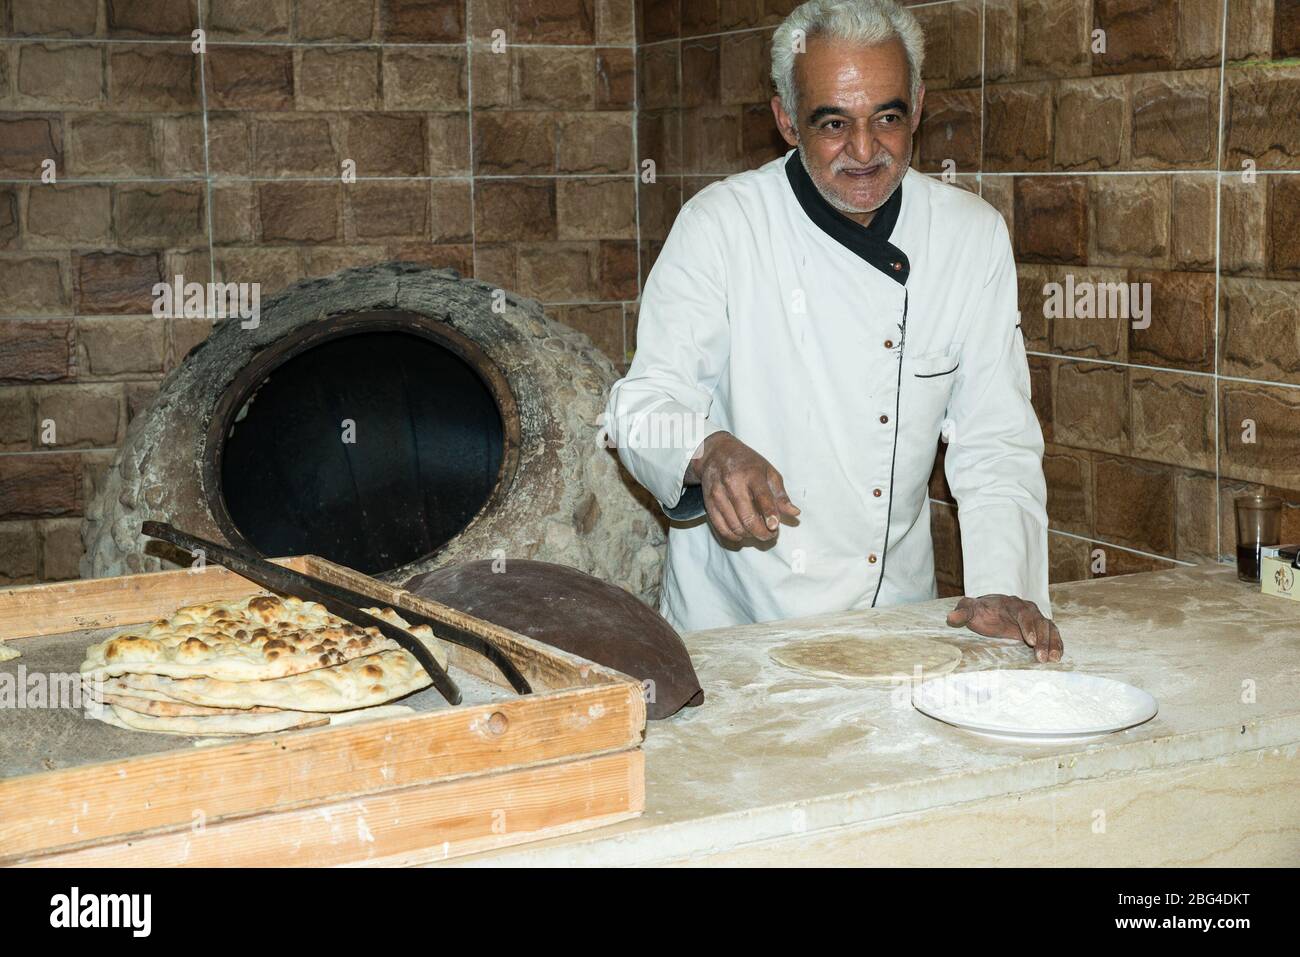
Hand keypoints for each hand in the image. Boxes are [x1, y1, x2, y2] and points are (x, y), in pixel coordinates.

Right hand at [687, 432, 799, 542]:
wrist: (715, 454)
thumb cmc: (746, 463)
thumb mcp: (768, 472)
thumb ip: (781, 494)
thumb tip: (795, 513)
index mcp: (751, 474)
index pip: (762, 498)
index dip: (769, 514)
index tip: (775, 527)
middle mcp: (733, 484)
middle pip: (747, 517)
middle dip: (761, 532)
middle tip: (771, 534)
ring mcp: (718, 494)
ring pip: (735, 526)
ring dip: (749, 535)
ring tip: (758, 531)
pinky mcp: (709, 503)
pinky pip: (721, 528)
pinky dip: (733, 536)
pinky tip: (742, 534)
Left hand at [946, 594, 1063, 662]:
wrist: (990, 610)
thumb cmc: (980, 612)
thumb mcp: (969, 610)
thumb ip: (962, 612)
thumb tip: (951, 618)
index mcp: (1012, 604)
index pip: (1023, 613)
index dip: (1028, 626)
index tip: (1028, 640)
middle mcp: (1028, 610)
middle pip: (1040, 622)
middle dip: (1042, 640)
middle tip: (1041, 657)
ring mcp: (1036, 619)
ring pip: (1049, 629)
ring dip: (1053, 643)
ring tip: (1052, 660)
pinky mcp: (1041, 630)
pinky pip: (1053, 635)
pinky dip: (1057, 645)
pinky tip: (1057, 658)